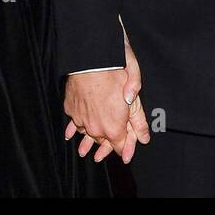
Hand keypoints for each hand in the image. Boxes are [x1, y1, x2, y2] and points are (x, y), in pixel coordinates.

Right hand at [63, 37, 149, 162]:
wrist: (90, 58)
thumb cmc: (115, 71)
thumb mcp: (135, 92)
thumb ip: (139, 118)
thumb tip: (144, 137)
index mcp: (114, 127)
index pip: (120, 147)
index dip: (125, 150)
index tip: (126, 155)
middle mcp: (96, 128)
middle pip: (102, 141)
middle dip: (105, 146)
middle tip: (100, 156)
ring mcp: (81, 119)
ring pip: (86, 133)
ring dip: (87, 140)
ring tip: (83, 150)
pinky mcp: (71, 109)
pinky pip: (73, 124)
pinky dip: (73, 128)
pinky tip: (70, 134)